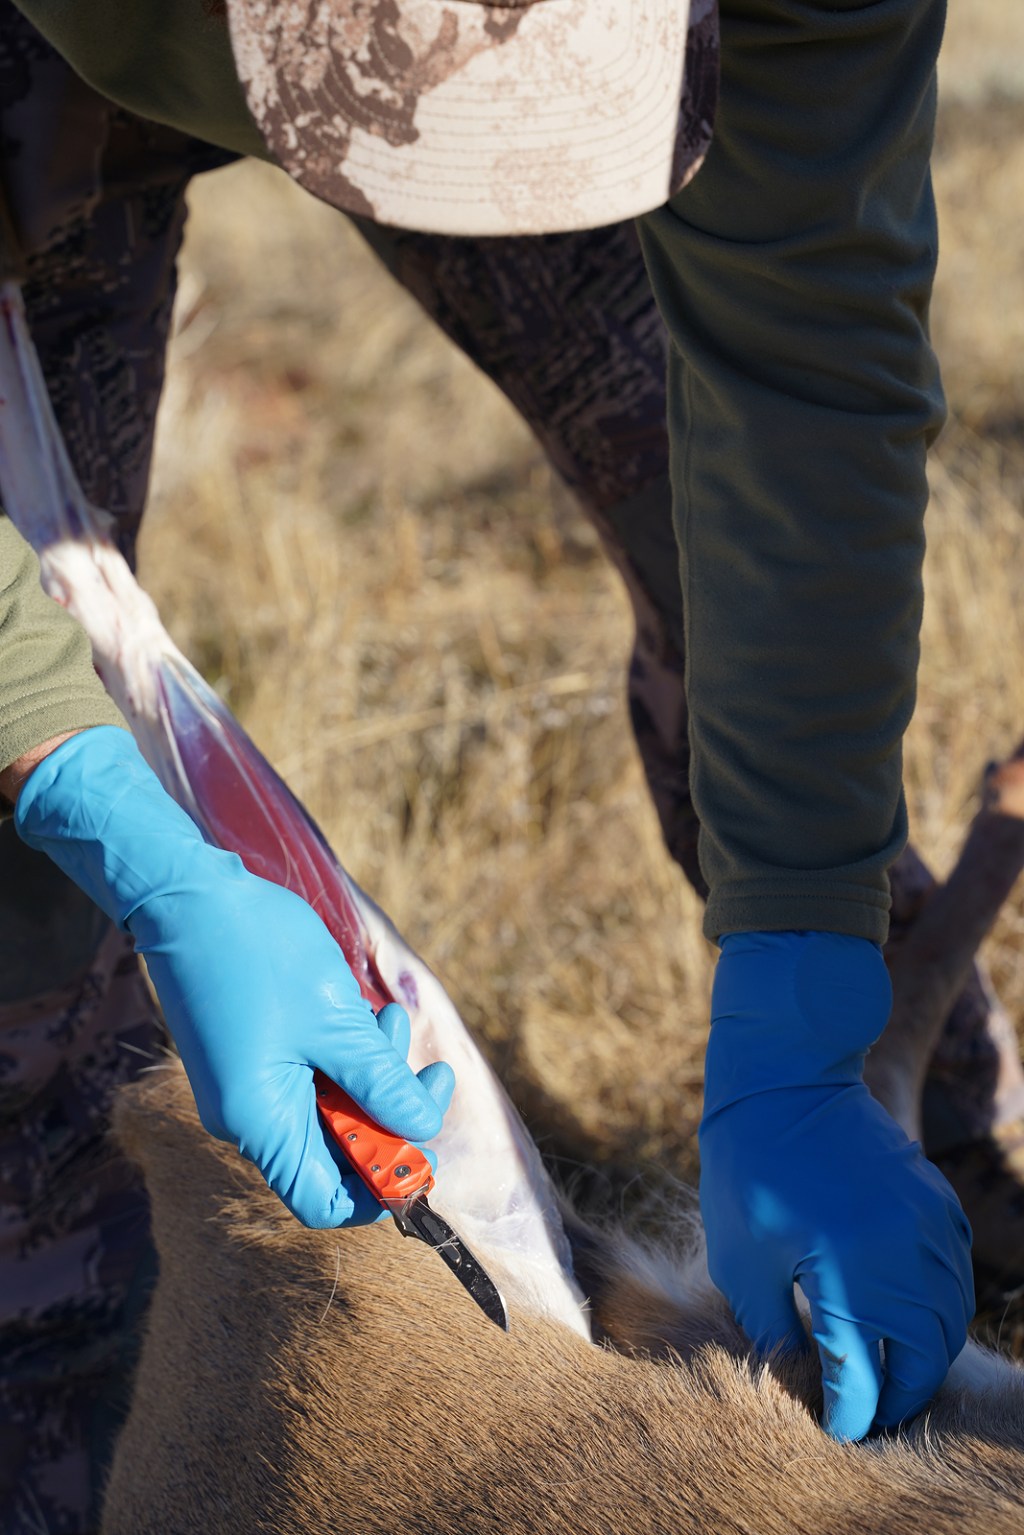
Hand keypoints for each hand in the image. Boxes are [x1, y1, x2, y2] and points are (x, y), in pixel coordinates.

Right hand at [15, 726, 454, 1227]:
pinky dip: (343, 1054)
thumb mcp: (337, 1022)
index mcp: (260, 1123)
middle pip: (333, 1153)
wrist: (188, 892)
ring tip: (391, 1017)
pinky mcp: (247, 1054)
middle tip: (426, 1065)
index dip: (381, 1186)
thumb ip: (382, 1086)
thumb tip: (422, 1131)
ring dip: (370, 1072)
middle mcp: (245, 1116)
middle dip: (388, 1112)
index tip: (425, 1142)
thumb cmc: (261, 954)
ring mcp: (243, 1085)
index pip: (325, 1201)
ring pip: (327, 1108)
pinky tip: (361, 1012)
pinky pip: (307, 1077)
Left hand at [699, 930, 972, 1441]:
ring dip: (926, 1355)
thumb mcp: (741, 1259)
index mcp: (846, 1276)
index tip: (839, 1426)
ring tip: (892, 1372)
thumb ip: (773, 1329)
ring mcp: (928, 1228)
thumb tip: (799, 1377)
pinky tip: (907, 1315)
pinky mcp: (937, 1203)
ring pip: (949, 1320)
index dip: (853, 1413)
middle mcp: (901, 1257)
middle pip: (924, 1358)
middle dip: (902, 1396)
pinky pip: (954, 1276)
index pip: (865, 1377)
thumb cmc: (749, 1168)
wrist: (788, 1078)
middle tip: (873, 1412)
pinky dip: (939, 1309)